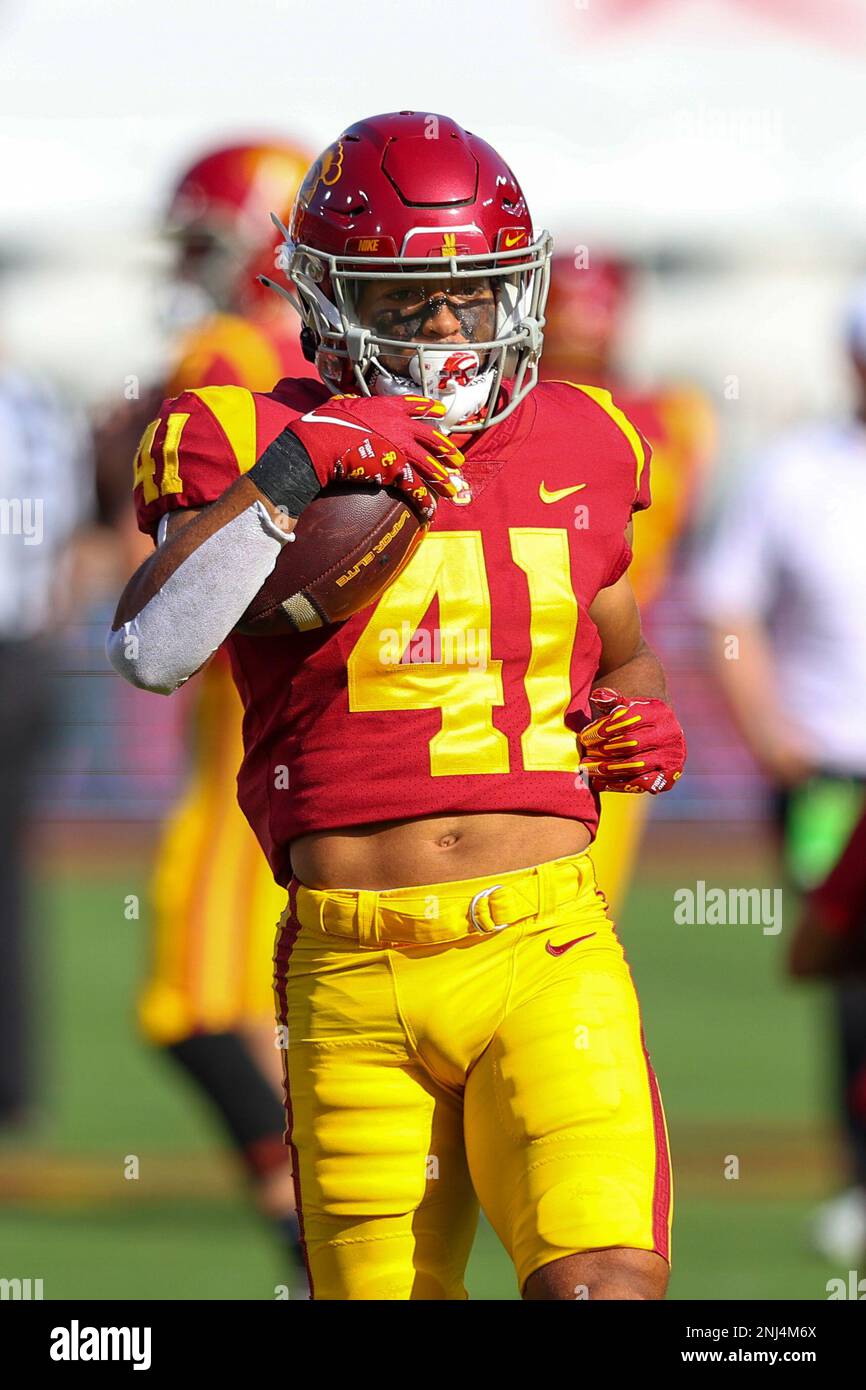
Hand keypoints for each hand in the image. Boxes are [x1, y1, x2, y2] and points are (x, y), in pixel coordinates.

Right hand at [285, 393, 469, 522]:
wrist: (322, 443)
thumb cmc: (326, 423)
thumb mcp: (341, 405)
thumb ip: (351, 404)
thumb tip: (345, 401)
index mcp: (387, 407)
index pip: (414, 405)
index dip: (429, 408)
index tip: (441, 412)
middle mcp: (400, 426)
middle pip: (431, 438)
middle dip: (446, 450)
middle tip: (457, 459)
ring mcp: (401, 448)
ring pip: (429, 465)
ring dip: (442, 479)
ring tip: (452, 489)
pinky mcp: (396, 470)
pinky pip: (415, 487)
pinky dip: (423, 501)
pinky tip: (430, 510)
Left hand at [576, 686, 686, 793]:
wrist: (660, 734)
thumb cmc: (636, 719)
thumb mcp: (626, 706)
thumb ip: (611, 700)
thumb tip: (598, 696)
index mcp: (658, 712)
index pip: (627, 721)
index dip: (603, 729)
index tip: (584, 737)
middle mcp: (668, 734)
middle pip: (631, 744)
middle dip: (603, 751)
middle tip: (584, 756)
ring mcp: (671, 757)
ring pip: (634, 766)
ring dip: (607, 769)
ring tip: (587, 769)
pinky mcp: (669, 777)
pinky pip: (641, 784)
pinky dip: (618, 785)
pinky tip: (599, 783)